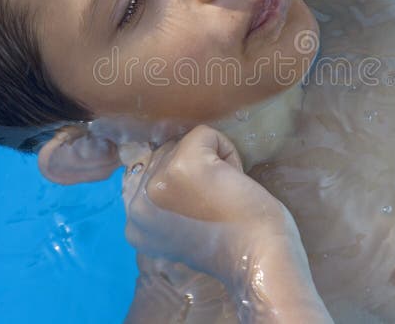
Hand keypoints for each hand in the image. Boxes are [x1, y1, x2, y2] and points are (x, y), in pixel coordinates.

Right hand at [121, 125, 299, 283]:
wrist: (261, 260)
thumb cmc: (232, 246)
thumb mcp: (178, 231)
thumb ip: (161, 204)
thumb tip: (155, 159)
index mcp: (133, 225)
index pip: (143, 174)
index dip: (177, 179)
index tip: (198, 206)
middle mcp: (137, 204)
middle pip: (161, 154)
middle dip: (192, 170)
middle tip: (213, 204)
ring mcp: (158, 183)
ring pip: (182, 142)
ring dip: (209, 160)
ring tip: (222, 194)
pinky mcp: (184, 165)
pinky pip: (204, 134)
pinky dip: (226, 151)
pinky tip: (233, 181)